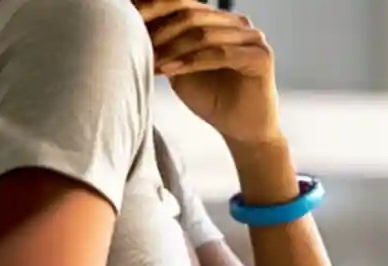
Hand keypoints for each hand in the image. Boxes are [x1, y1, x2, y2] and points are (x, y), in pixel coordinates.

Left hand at [135, 0, 282, 144]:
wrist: (241, 131)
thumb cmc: (211, 99)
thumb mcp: (179, 66)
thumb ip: (165, 45)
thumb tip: (130, 24)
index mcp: (218, 19)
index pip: (181, 2)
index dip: (152, 9)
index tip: (125, 23)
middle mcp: (237, 23)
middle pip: (190, 14)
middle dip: (159, 30)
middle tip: (135, 46)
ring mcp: (252, 38)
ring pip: (203, 33)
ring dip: (172, 48)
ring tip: (151, 63)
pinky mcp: (261, 56)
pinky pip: (220, 53)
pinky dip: (192, 61)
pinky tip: (170, 71)